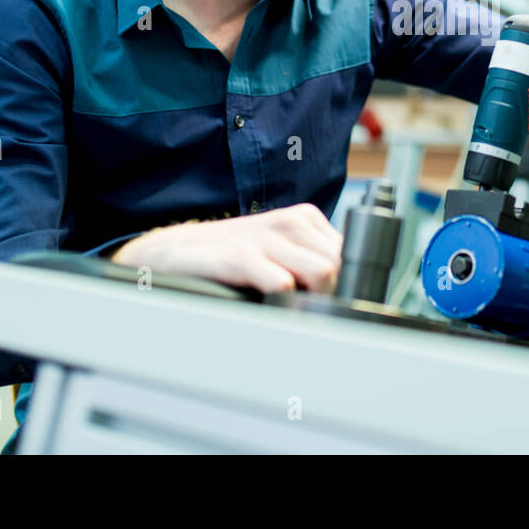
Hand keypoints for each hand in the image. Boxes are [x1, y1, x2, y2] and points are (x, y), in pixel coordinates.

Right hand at [111, 203, 341, 293]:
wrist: (176, 250)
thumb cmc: (232, 254)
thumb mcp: (278, 248)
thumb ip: (311, 260)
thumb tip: (347, 290)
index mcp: (304, 218)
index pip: (352, 253)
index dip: (345, 281)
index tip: (326, 297)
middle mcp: (291, 223)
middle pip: (341, 265)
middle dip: (331, 293)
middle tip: (306, 308)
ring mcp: (267, 238)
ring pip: (322, 273)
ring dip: (311, 299)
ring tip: (291, 309)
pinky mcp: (242, 257)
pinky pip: (283, 285)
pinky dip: (283, 304)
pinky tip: (269, 307)